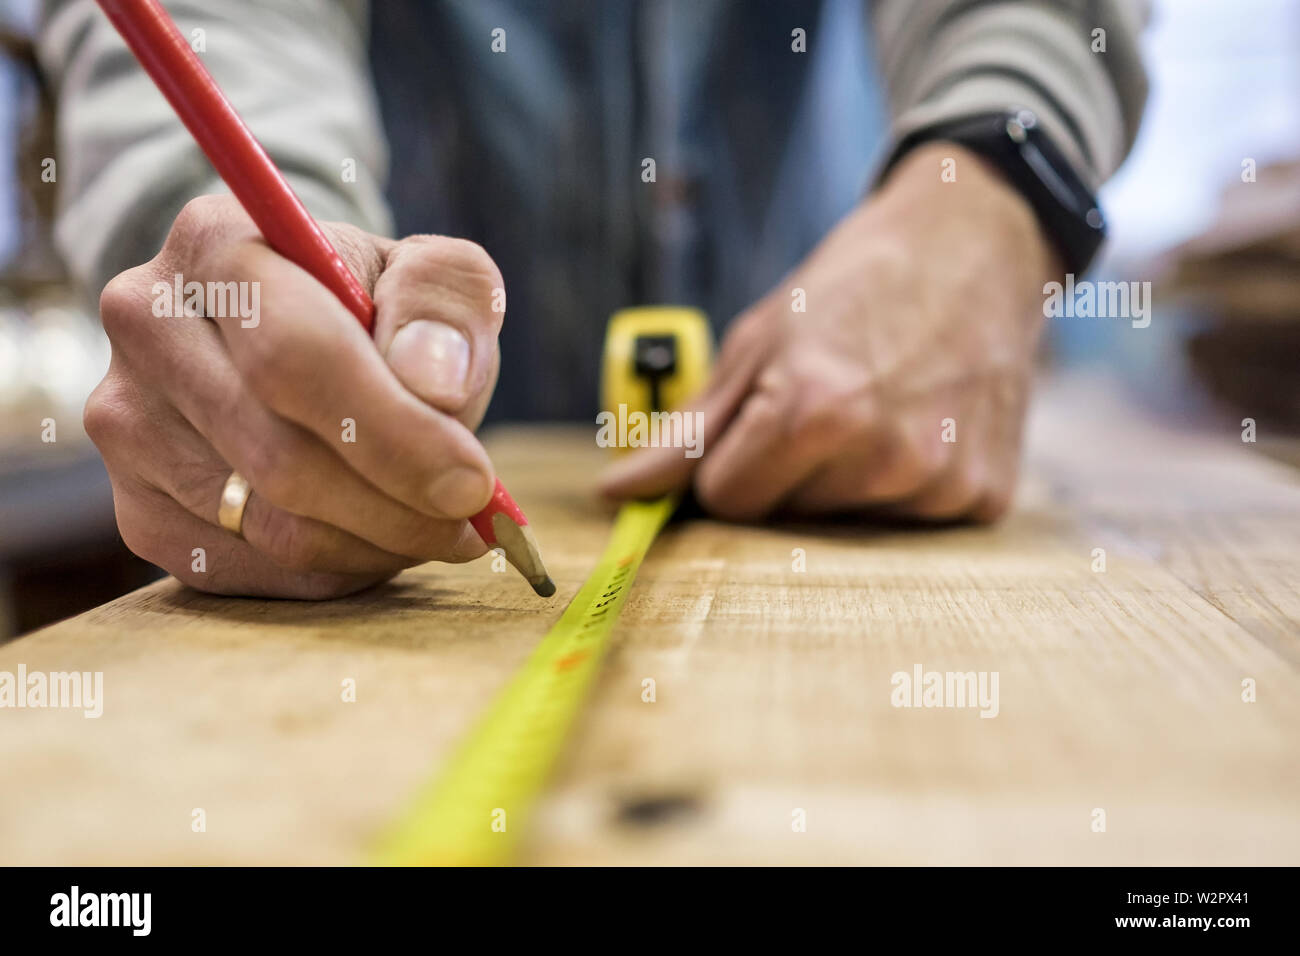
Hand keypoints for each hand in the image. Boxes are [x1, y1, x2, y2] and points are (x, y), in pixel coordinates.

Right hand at [87, 195, 504, 597]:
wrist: (299, 339)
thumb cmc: (380, 308)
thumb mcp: (435, 276)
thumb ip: (446, 306)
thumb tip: (433, 385)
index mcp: (218, 245)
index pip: (295, 357)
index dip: (394, 433)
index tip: (472, 481)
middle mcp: (147, 325)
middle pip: (280, 457)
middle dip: (399, 505)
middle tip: (469, 518)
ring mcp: (126, 423)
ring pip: (270, 528)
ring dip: (376, 543)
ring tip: (432, 521)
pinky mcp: (134, 507)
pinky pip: (249, 570)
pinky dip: (334, 569)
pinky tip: (373, 535)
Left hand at [600, 143, 1059, 521]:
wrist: (975, 243)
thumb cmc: (853, 286)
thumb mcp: (757, 342)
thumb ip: (687, 433)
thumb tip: (615, 496)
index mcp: (813, 411)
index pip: (729, 501)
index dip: (733, 462)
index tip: (762, 418)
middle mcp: (883, 456)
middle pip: (788, 517)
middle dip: (790, 472)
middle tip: (830, 400)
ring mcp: (941, 481)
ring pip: (845, 525)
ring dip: (846, 480)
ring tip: (881, 405)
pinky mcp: (985, 497)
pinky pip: (909, 522)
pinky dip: (905, 486)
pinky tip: (923, 424)